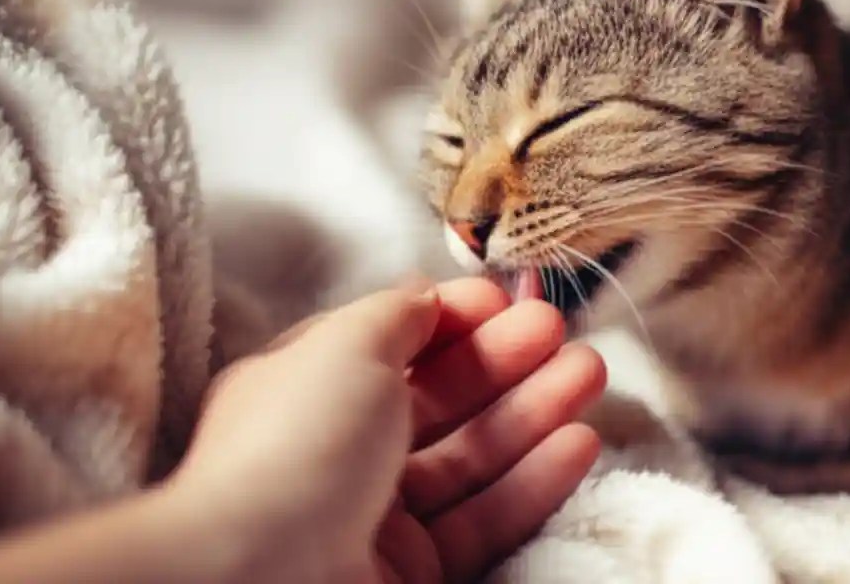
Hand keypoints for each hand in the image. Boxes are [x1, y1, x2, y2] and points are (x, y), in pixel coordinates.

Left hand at [168, 278, 604, 583]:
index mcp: (305, 388)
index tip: (506, 298)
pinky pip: (482, 520)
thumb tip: (430, 294)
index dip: (450, 317)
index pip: (391, 344)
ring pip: (469, 456)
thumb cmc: (298, 442)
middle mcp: (338, 450)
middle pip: (438, 398)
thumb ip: (397, 310)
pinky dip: (531, 481)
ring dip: (532, 412)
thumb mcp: (345, 345)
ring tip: (589, 375)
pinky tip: (577, 444)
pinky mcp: (411, 572)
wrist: (260, 576)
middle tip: (562, 332)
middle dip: (505, 359)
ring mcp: (375, 516)